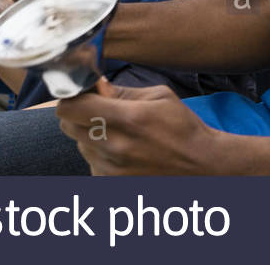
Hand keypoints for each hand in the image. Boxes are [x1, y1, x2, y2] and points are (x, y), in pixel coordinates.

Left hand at [56, 78, 222, 174]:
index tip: (84, 94)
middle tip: (101, 111)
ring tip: (120, 133)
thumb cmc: (182, 127)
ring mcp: (111, 169)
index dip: (72, 98)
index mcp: (127, 118)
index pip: (71, 108)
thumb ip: (121, 91)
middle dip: (80, 114)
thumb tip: (96, 85)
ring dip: (90, 135)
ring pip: (80, 145)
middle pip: (69, 126)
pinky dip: (101, 155)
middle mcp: (114, 146)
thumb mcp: (159, 96)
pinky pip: (91, 162)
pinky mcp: (111, 184)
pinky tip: (124, 151)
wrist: (201, 165)